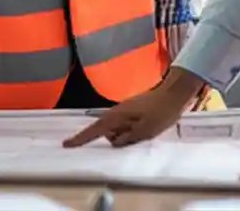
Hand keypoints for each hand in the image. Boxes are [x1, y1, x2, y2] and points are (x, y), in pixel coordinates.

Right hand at [63, 68, 202, 147]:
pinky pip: (125, 125)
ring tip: (147, 131)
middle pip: (106, 132)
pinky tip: (146, 129)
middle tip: (139, 135)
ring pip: (117, 129)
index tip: (65, 144)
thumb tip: (113, 142)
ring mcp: (124, 110)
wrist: (174, 94)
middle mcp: (117, 112)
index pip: (94, 130)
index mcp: (116, 116)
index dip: (80, 139)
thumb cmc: (160, 113)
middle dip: (116, 139)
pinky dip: (131, 131)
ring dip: (127, 135)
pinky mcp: (132, 111)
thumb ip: (126, 139)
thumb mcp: (144, 132)